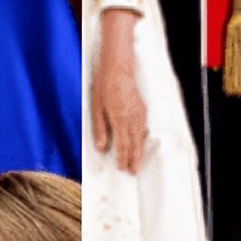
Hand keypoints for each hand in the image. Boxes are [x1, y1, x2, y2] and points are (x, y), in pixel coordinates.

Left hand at [92, 8, 145, 175]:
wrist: (118, 67)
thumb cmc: (105, 85)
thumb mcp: (97, 107)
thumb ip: (100, 129)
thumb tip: (101, 147)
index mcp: (120, 119)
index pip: (123, 145)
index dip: (123, 159)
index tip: (122, 168)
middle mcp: (132, 118)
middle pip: (135, 144)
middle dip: (134, 159)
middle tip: (133, 172)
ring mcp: (139, 113)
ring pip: (141, 137)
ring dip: (140, 151)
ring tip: (138, 163)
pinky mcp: (141, 108)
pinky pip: (143, 129)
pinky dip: (142, 140)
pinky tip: (140, 143)